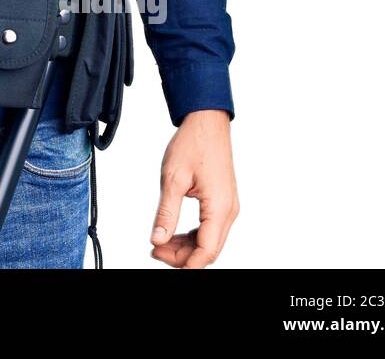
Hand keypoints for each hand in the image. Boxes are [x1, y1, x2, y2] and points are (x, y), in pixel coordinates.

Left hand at [149, 109, 238, 267]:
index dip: (184, 262)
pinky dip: (192, 235)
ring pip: (209, 241)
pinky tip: (174, 232)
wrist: (207, 122)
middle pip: (208, 249)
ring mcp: (228, 207)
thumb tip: (157, 238)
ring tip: (160, 241)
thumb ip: (166, 213)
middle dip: (182, 256)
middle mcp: (228, 211)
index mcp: (219, 208)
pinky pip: (210, 228)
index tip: (160, 257)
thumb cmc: (193, 144)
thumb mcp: (173, 178)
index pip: (206, 251)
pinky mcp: (222, 202)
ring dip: (186, 246)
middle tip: (155, 248)